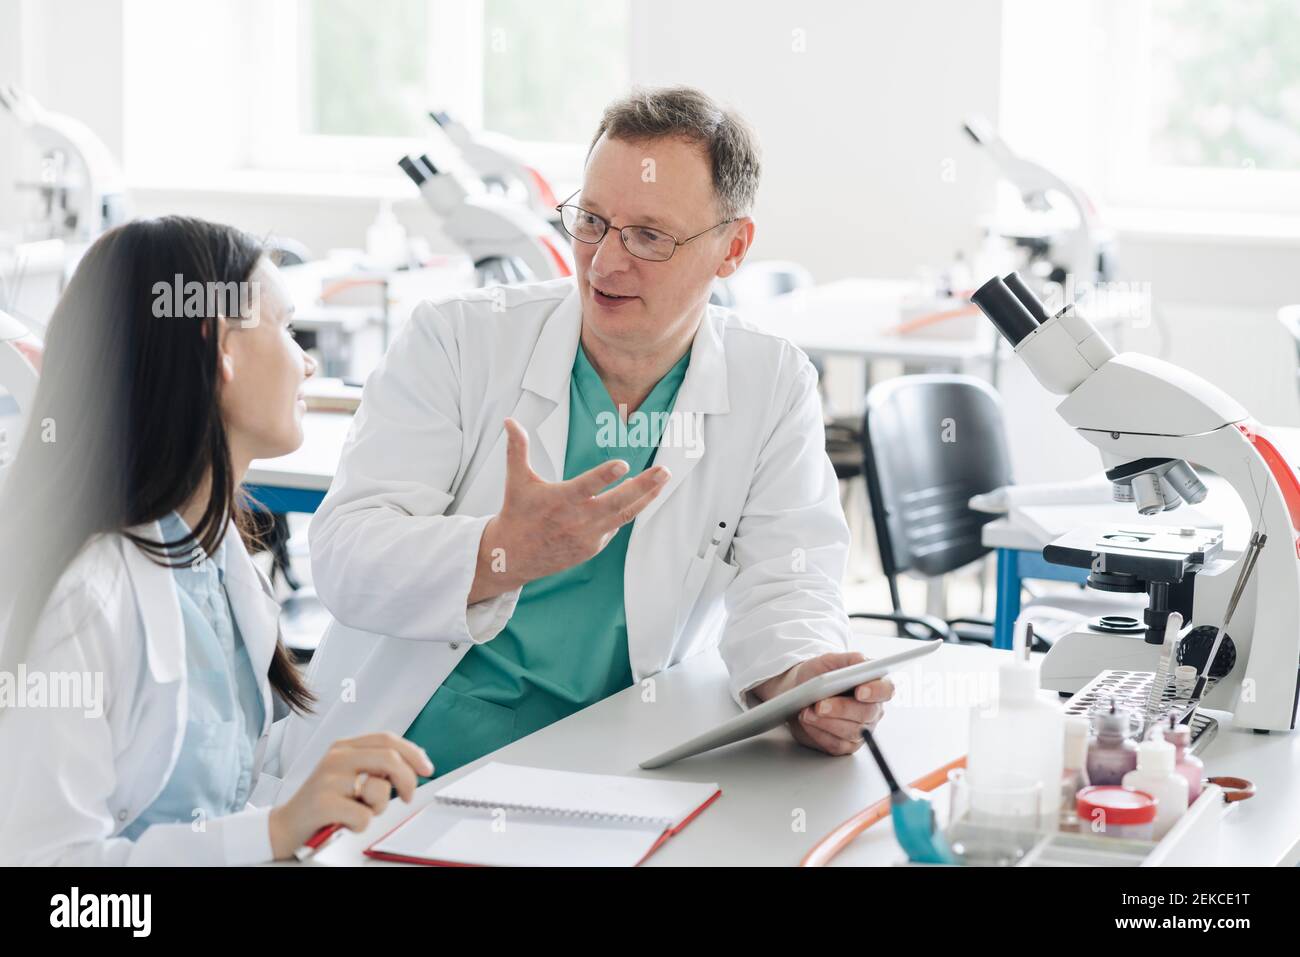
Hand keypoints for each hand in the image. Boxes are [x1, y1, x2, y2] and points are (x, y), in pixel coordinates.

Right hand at [268, 732, 433, 859]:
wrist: (285, 827)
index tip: (427, 768)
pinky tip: (345, 823)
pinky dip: (361, 825)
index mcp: (344, 747)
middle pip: (389, 758)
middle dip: (407, 779)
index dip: (413, 752)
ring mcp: (328, 779)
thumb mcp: (349, 775)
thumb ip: (377, 765)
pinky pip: (364, 815)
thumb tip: (416, 762)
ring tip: (360, 810)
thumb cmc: (324, 802)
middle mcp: (336, 757)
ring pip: (379, 789)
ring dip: (378, 807)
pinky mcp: (323, 803)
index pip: (387, 739)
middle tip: (406, 796)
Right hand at [468, 417, 670, 601]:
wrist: (513, 557)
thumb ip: (517, 449)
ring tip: (662, 480)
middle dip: (642, 486)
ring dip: (645, 498)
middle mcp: (576, 520)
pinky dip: (628, 511)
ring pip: (623, 516)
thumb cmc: (517, 513)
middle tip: (663, 470)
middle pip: (616, 503)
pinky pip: (615, 526)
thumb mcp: (516, 480)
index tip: (624, 464)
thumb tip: (510, 420)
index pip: (586, 487)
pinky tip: (641, 497)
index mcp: (559, 501)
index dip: (604, 476)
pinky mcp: (592, 547)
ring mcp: (587, 536)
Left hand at [750, 651, 895, 755]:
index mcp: (874, 685)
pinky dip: (818, 733)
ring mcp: (861, 729)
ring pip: (851, 731)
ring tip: (807, 713)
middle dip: (841, 709)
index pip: (886, 690)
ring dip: (826, 722)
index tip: (860, 691)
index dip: (875, 691)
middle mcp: (872, 710)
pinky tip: (807, 722)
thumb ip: (849, 659)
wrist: (798, 693)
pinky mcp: (846, 745)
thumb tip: (863, 661)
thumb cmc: (817, 675)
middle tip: (820, 705)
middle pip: (866, 713)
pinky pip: (836, 744)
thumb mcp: (830, 660)